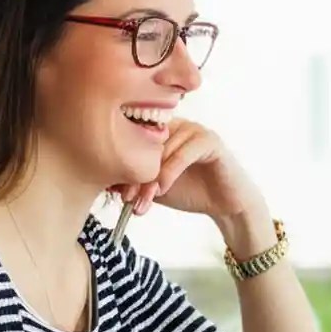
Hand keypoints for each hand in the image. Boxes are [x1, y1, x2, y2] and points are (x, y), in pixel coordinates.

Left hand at [110, 118, 264, 221]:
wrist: (224, 206)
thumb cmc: (191, 192)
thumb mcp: (155, 187)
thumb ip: (135, 180)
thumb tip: (106, 182)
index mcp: (162, 131)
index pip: (135, 140)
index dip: (124, 165)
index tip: (117, 192)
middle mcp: (177, 125)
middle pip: (147, 144)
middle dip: (136, 174)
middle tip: (128, 199)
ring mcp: (194, 130)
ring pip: (163, 150)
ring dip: (151, 177)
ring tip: (145, 200)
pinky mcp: (210, 140)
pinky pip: (184, 152)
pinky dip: (170, 172)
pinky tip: (163, 189)